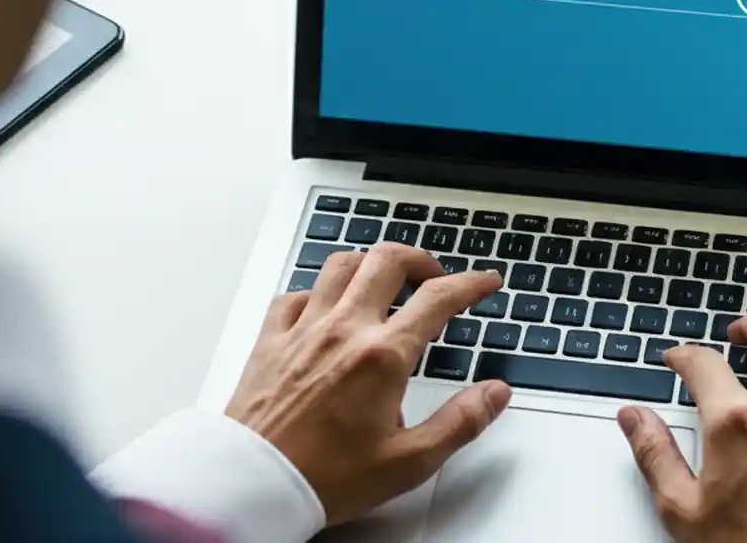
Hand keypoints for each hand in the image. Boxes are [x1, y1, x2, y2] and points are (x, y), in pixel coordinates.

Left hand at [224, 243, 512, 523]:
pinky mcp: (270, 340)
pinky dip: (318, 291)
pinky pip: (295, 294)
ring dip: (371, 262)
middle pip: (388, 260)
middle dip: (421, 259)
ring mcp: (303, 330)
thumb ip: (460, 422)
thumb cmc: (324, 478)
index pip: (438, 298)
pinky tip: (326, 305)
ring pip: (341, 265)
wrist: (251, 486)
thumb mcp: (409, 461)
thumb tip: (495, 394)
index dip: (471, 283)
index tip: (485, 281)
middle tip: (435, 275)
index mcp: (382, 356)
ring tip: (386, 277)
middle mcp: (343, 330)